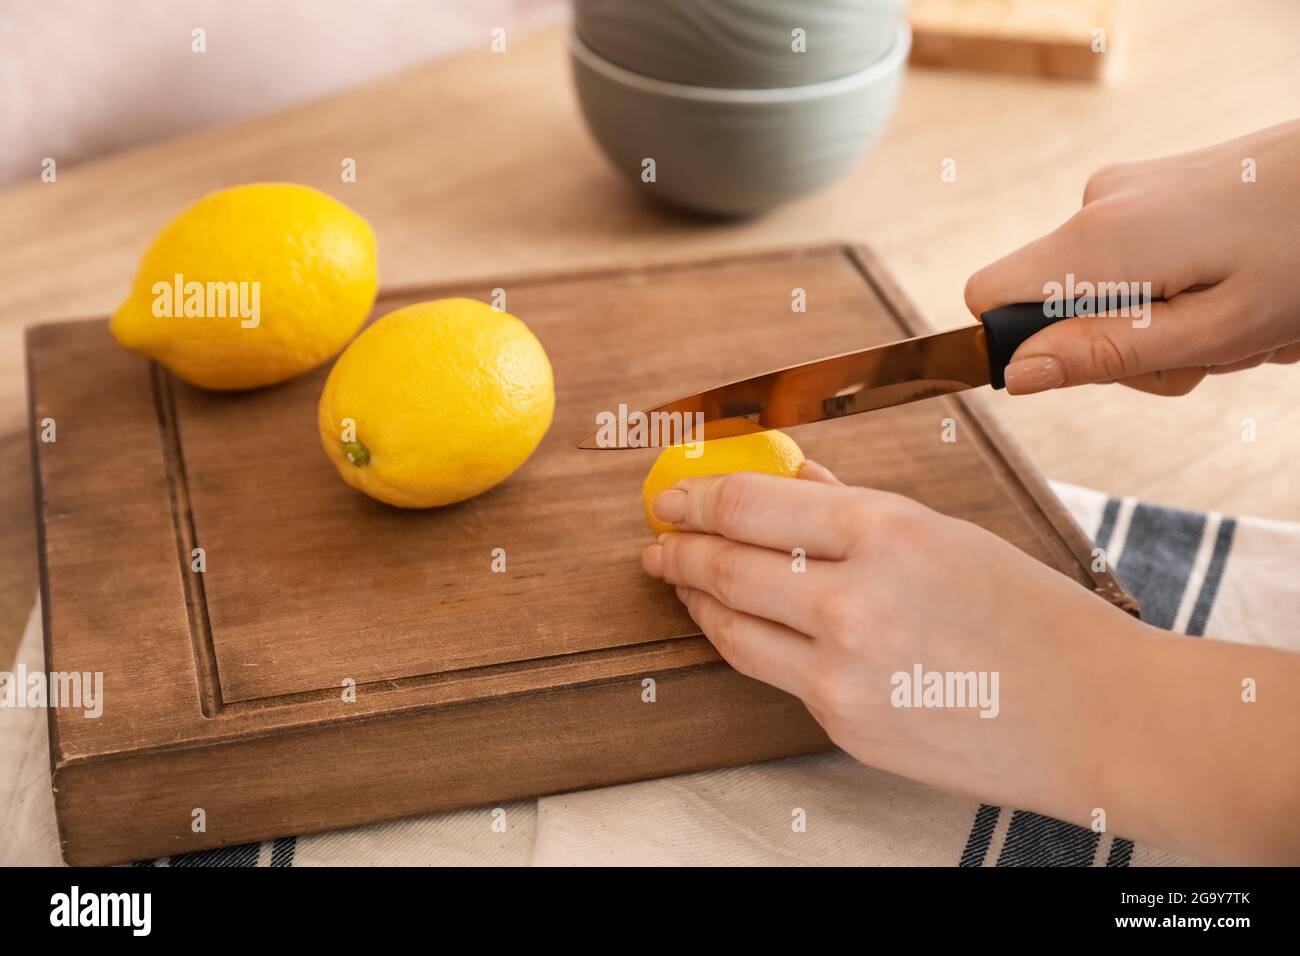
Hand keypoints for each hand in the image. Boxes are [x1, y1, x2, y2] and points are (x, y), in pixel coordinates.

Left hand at [642, 466, 1144, 817]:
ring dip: (696, 601)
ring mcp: (844, 674)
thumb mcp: (945, 535)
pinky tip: (741, 626)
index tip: (673, 496)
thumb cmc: (1037, 618)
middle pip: (725, 566)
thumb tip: (788, 478)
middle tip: (659, 541)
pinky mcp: (844, 726)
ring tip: (681, 583)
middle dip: (678, 550)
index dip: (697, 497)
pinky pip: (775, 676)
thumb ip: (852, 507)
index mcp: (887, 533)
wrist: (1099, 718)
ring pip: (732, 629)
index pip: (752, 504)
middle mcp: (855, 602)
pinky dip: (748, 643)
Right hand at [965, 119, 1299, 394]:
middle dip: (1119, 349)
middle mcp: (1095, 206)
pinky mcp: (1149, 188)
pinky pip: (1128, 262)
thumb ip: (1105, 355)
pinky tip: (1232, 287)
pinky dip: (1173, 291)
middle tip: (1204, 352)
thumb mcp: (1211, 332)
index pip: (988, 300)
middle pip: (1052, 307)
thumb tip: (1017, 375)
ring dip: (1158, 325)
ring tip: (1234, 321)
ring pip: (1097, 291)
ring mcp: (1123, 191)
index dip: (1019, 347)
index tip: (1092, 367)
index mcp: (1098, 242)